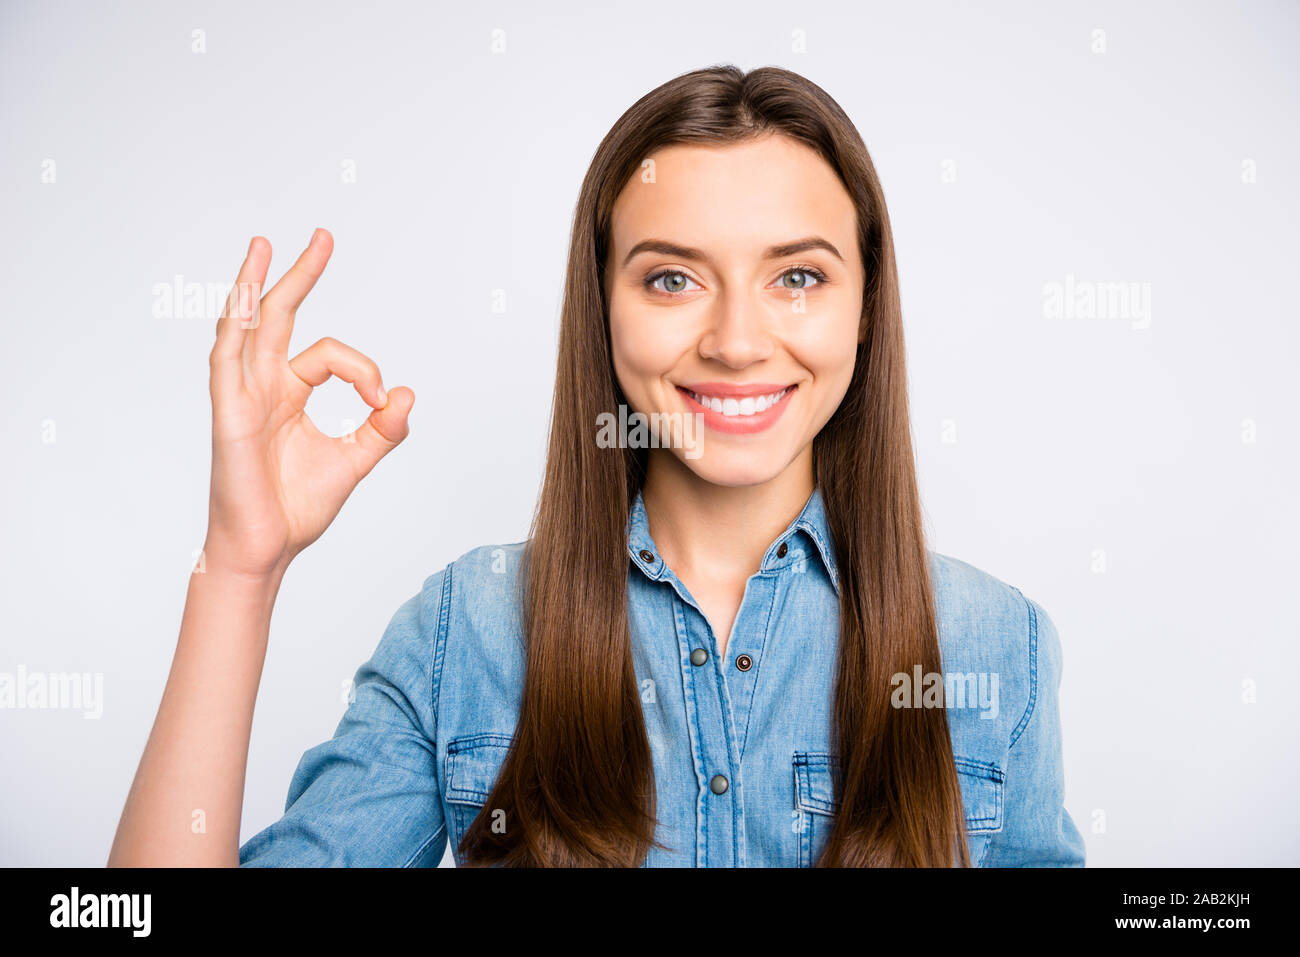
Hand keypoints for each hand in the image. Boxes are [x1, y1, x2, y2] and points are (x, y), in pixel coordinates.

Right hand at [202, 229, 413, 578]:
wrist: (266, 550)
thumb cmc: (296, 508)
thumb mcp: (355, 460)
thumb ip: (383, 429)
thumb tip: (407, 394)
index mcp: (288, 394)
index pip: (330, 356)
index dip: (363, 369)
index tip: (381, 402)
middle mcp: (262, 387)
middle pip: (277, 316)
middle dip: (301, 275)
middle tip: (324, 236)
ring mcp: (241, 397)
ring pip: (245, 327)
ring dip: (252, 285)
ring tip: (263, 245)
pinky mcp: (228, 414)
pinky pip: (225, 362)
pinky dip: (234, 329)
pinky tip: (242, 299)